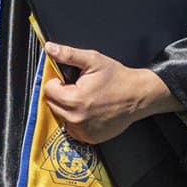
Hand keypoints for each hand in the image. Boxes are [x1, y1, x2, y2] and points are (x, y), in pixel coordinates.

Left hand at [41, 42, 180, 144]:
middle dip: (61, 95)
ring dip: (67, 108)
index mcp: (75, 99)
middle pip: (52, 104)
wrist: (138, 96)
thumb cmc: (117, 78)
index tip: (70, 80)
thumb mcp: (93, 60)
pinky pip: (72, 128)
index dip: (57, 82)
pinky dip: (76, 120)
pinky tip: (89, 111)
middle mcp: (76, 119)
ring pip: (61, 117)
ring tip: (86, 99)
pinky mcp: (90, 138)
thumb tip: (50, 48)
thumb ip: (68, 54)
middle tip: (80, 88)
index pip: (48, 90)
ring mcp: (83, 131)